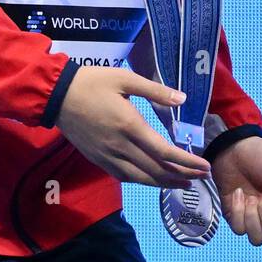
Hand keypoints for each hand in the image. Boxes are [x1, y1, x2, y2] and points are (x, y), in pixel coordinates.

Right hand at [55, 66, 211, 185]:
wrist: (56, 96)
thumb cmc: (93, 82)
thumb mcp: (126, 78)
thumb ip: (156, 90)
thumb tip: (183, 99)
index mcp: (130, 126)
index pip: (164, 152)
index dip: (187, 162)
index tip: (205, 167)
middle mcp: (120, 146)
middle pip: (156, 170)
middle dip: (181, 176)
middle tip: (200, 178)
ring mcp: (107, 156)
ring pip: (140, 178)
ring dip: (164, 183)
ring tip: (182, 183)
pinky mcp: (98, 159)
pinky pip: (123, 176)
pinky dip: (142, 180)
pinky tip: (152, 179)